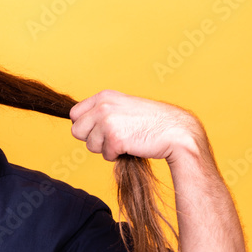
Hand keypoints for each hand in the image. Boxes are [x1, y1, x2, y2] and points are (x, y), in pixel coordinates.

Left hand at [69, 90, 204, 162]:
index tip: (100, 130)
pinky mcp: (115, 138)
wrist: (176, 131)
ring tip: (125, 140)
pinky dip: (116, 155)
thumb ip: (102, 111)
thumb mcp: (123, 107)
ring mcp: (108, 121)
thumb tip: (76, 123)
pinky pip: (105, 155)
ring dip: (106, 148)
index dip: (85, 126)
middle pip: (77, 131)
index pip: (75, 114)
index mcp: (104, 96)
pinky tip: (131, 146)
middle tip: (113, 137)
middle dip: (92, 139)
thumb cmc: (150, 122)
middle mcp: (103, 106)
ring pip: (90, 145)